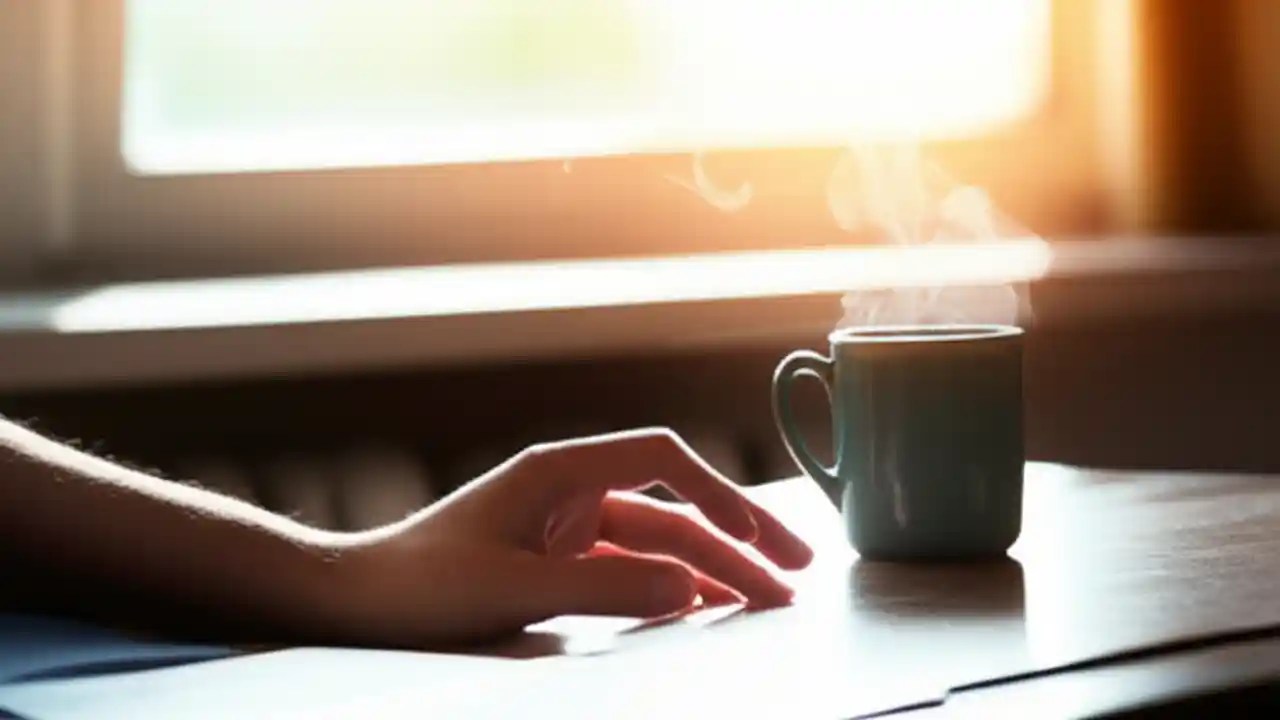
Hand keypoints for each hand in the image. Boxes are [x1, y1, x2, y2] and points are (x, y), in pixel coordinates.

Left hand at [317, 428, 813, 646]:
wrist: (356, 600)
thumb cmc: (417, 584)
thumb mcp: (513, 589)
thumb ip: (603, 588)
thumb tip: (690, 588)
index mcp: (558, 473)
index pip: (662, 461)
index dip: (720, 493)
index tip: (760, 537)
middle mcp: (569, 492)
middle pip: (673, 507)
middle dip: (735, 539)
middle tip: (795, 574)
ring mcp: (565, 527)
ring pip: (657, 542)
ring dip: (710, 568)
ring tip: (767, 598)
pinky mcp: (556, 560)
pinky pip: (629, 569)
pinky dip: (669, 588)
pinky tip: (704, 608)